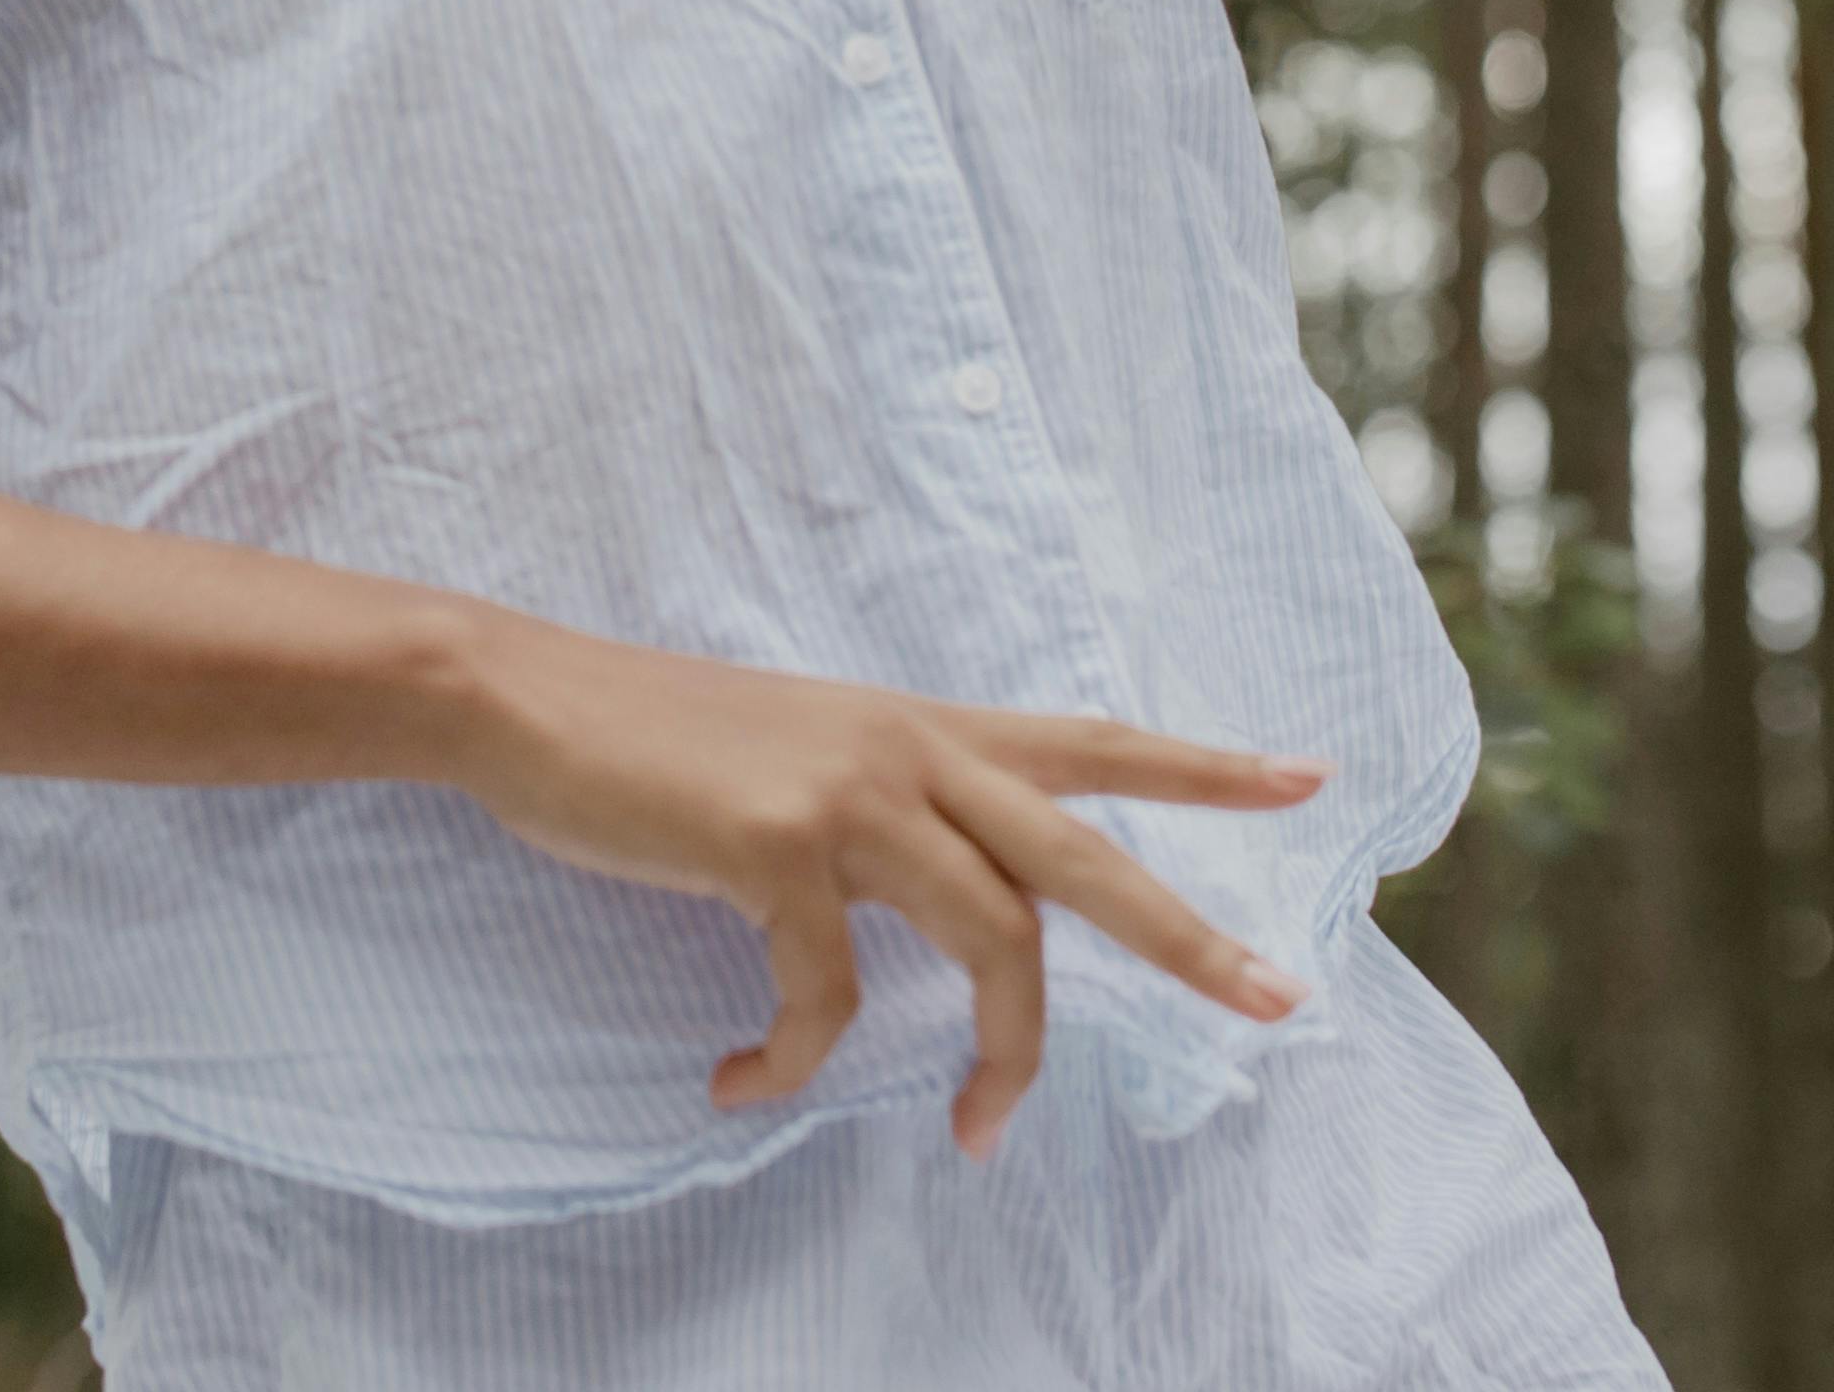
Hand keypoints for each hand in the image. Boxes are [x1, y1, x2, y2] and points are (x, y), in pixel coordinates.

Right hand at [439, 615, 1324, 1155]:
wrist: (525, 698)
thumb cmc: (655, 743)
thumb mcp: (800, 756)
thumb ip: (884, 809)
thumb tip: (933, 889)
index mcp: (924, 728)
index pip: (1093, 741)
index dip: (1203, 764)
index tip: (1309, 779)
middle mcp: (912, 750)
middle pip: (1090, 857)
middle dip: (1193, 937)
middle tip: (1281, 1002)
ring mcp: (854, 794)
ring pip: (994, 942)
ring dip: (999, 1060)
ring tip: (974, 1134)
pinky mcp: (779, 844)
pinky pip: (827, 996)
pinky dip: (795, 1060)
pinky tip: (743, 1082)